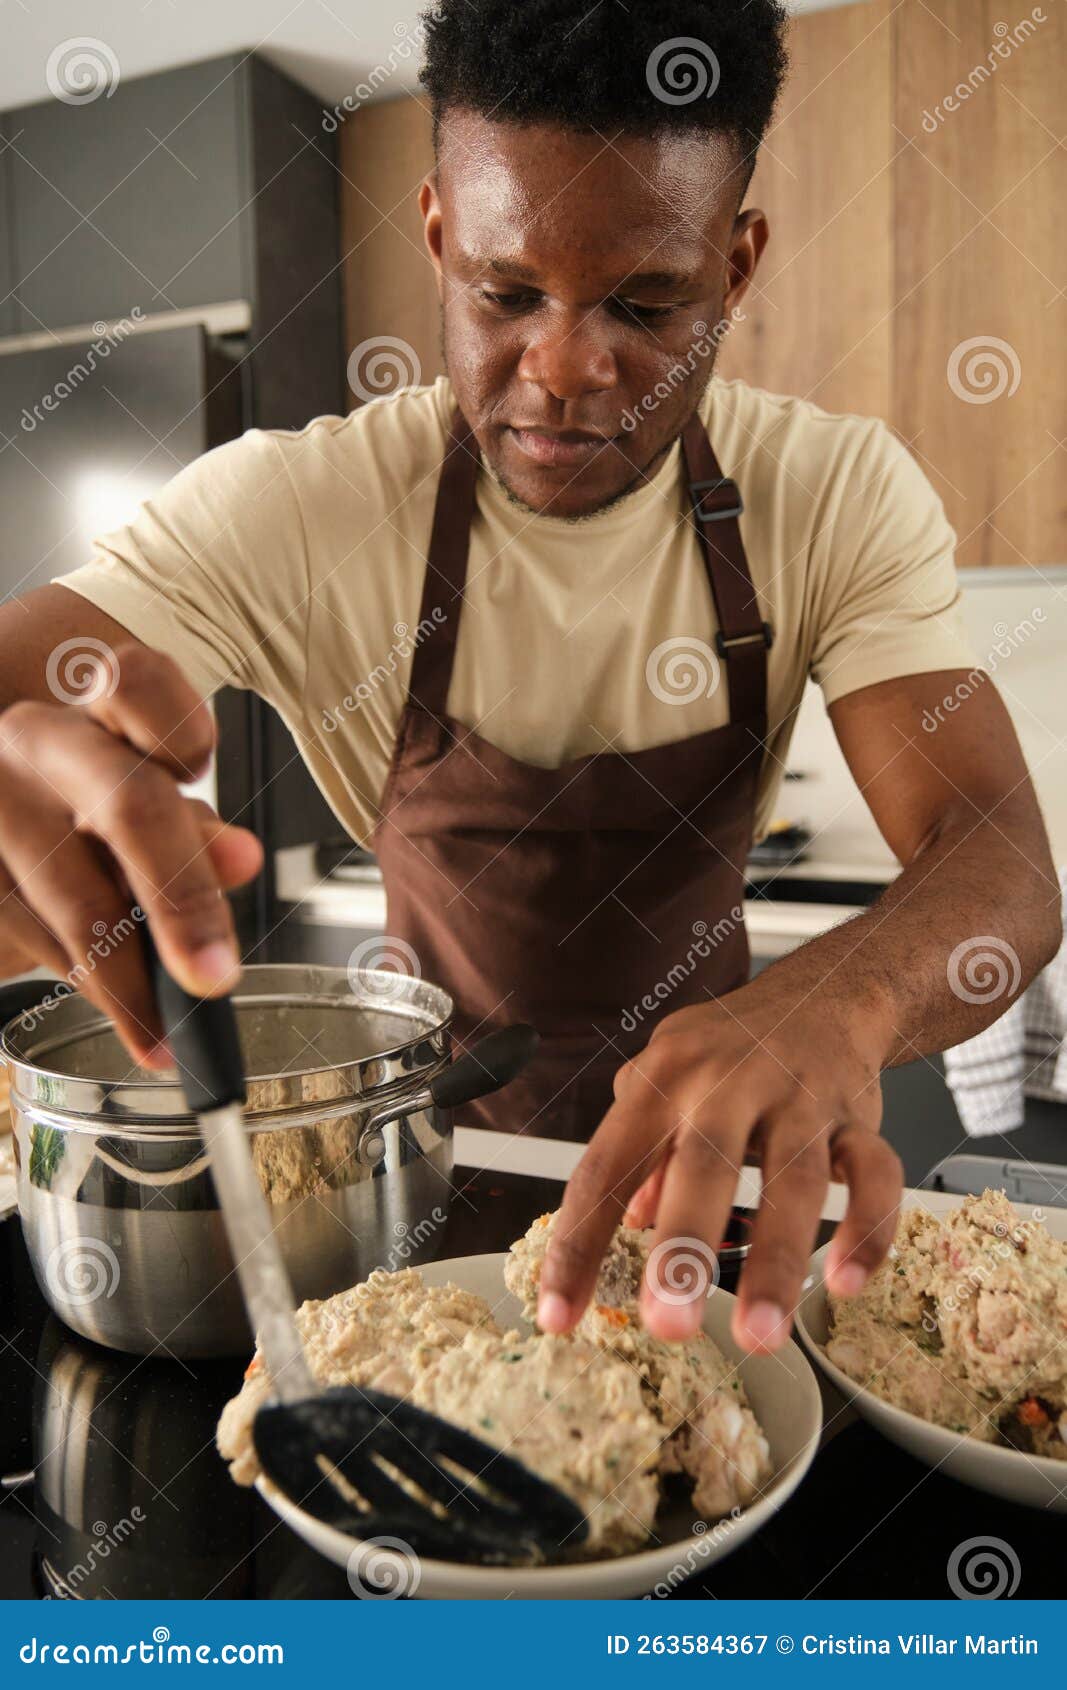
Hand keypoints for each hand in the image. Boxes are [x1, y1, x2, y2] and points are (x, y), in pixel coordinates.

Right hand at [0, 643, 261, 1064]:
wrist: (3, 813)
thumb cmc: (86, 807)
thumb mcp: (143, 804)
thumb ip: (192, 828)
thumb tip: (240, 859)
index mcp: (96, 702)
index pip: (143, 683)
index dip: (186, 736)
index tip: (222, 800)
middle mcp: (36, 740)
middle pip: (128, 803)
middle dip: (182, 899)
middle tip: (215, 977)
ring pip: (75, 895)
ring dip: (132, 981)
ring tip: (172, 1034)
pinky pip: (34, 939)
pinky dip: (92, 991)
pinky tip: (128, 1019)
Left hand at [537, 974, 902, 1352]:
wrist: (823, 991)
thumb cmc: (730, 1046)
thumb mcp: (665, 1076)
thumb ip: (642, 1147)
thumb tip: (624, 1220)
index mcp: (664, 1081)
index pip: (607, 1166)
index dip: (578, 1243)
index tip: (557, 1314)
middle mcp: (729, 1085)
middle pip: (704, 1167)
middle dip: (684, 1250)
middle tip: (668, 1325)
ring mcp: (799, 1099)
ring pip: (795, 1179)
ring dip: (777, 1262)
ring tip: (760, 1333)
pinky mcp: (858, 1117)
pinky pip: (874, 1174)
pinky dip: (868, 1229)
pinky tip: (848, 1281)